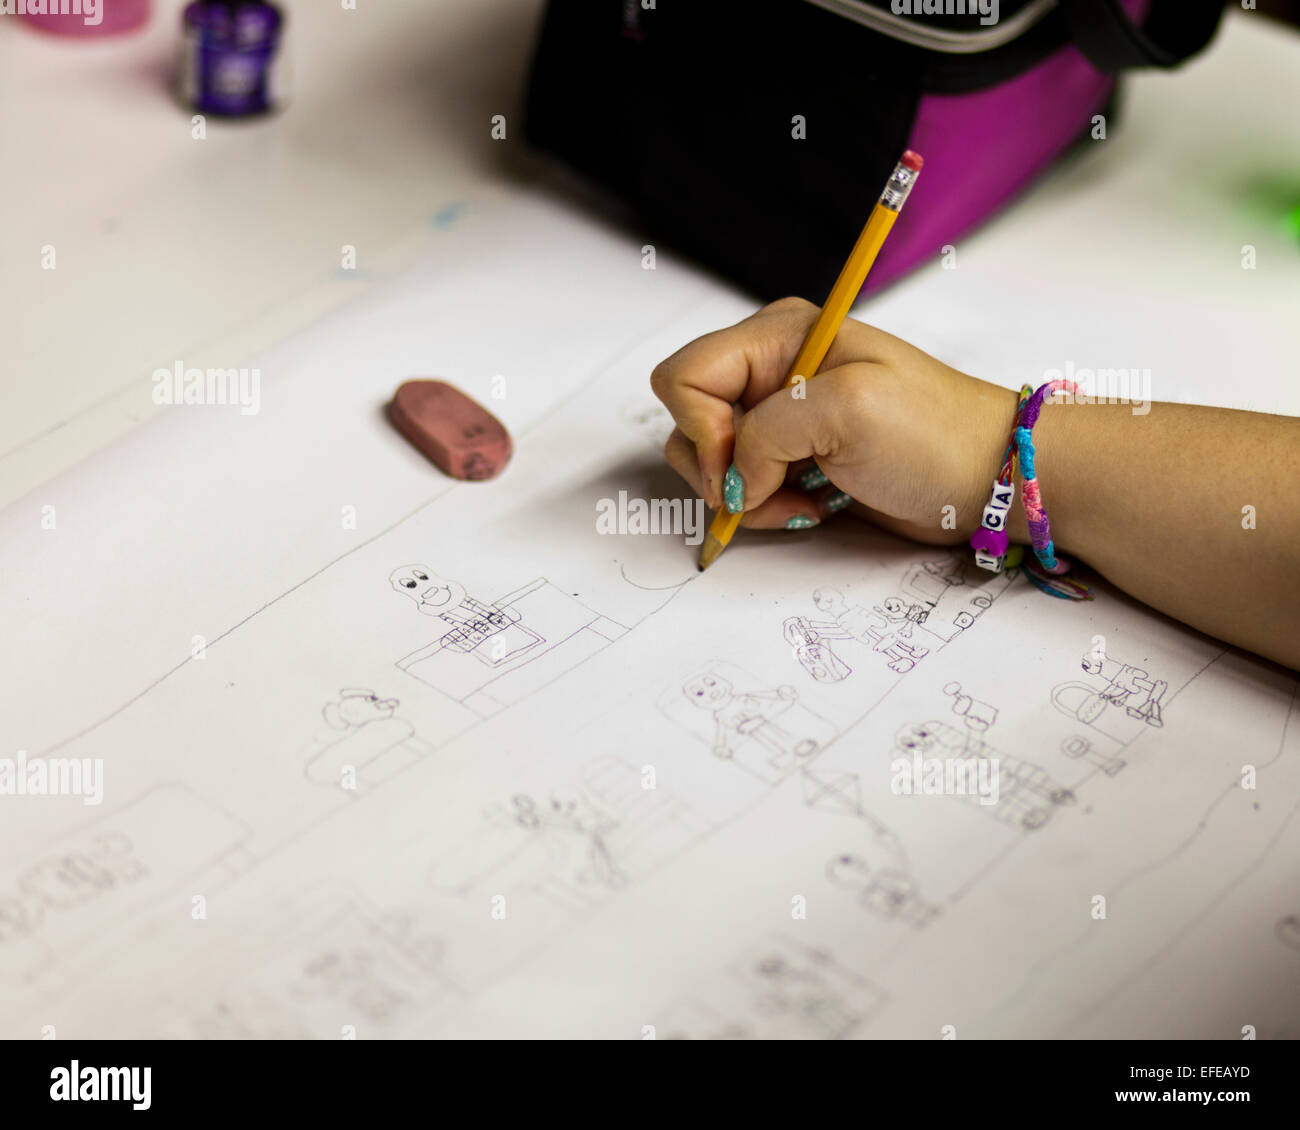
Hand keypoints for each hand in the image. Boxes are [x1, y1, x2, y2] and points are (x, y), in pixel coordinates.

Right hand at [650, 297, 1020, 542]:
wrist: (985, 477)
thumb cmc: (934, 433)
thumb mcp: (849, 410)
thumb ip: (767, 434)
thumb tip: (733, 480)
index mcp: (777, 337)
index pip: (684, 376)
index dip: (699, 429)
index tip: (743, 466)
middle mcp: (769, 372)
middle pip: (688, 421)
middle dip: (721, 469)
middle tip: (774, 486)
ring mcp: (780, 416)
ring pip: (710, 461)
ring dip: (746, 495)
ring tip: (801, 497)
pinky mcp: (792, 457)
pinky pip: (743, 486)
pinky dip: (765, 506)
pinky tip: (812, 503)